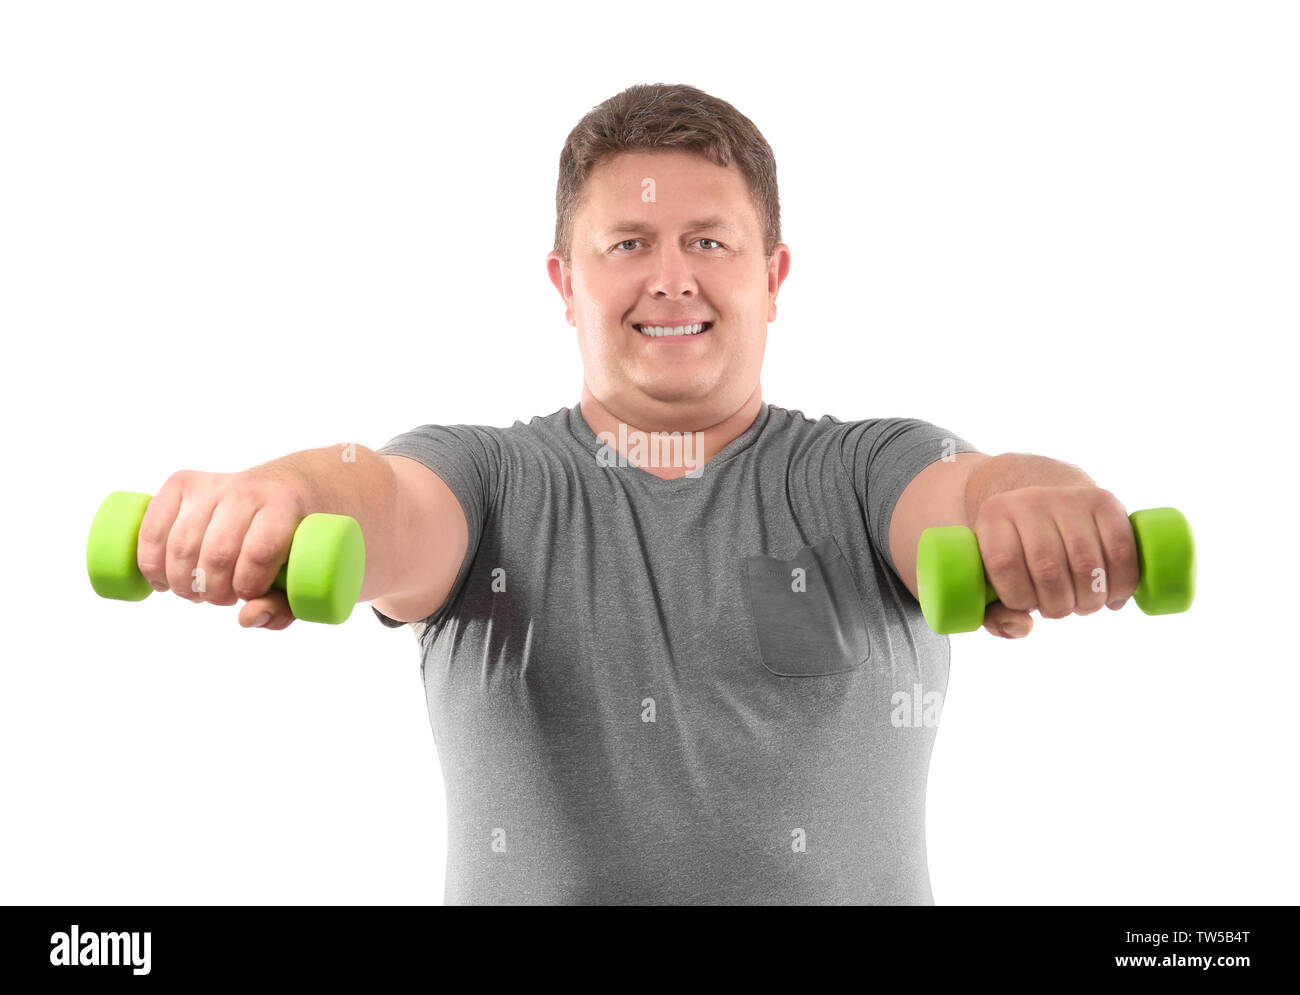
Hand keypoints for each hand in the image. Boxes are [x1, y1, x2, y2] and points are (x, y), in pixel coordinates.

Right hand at [135, 467, 309, 629]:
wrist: (284, 487)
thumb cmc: (290, 538)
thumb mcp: (299, 571)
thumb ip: (281, 605)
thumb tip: (245, 619)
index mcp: (283, 507)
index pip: (258, 553)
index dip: (248, 586)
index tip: (247, 595)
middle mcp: (246, 490)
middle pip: (217, 554)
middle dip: (213, 591)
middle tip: (220, 598)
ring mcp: (211, 484)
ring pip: (181, 545)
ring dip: (182, 583)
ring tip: (196, 591)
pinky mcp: (181, 483)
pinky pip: (152, 527)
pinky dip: (150, 561)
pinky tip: (162, 580)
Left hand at [970, 485, 1138, 638]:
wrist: (1048, 509)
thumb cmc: (1018, 555)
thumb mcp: (995, 580)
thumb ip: (996, 615)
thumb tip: (1022, 627)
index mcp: (994, 515)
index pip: (1004, 563)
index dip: (1019, 598)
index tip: (1027, 605)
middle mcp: (1029, 500)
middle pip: (1048, 569)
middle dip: (1058, 606)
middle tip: (1060, 609)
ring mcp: (1068, 497)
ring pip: (1086, 564)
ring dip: (1090, 600)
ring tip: (1084, 603)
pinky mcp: (1104, 501)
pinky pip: (1120, 550)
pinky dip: (1121, 583)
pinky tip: (1112, 597)